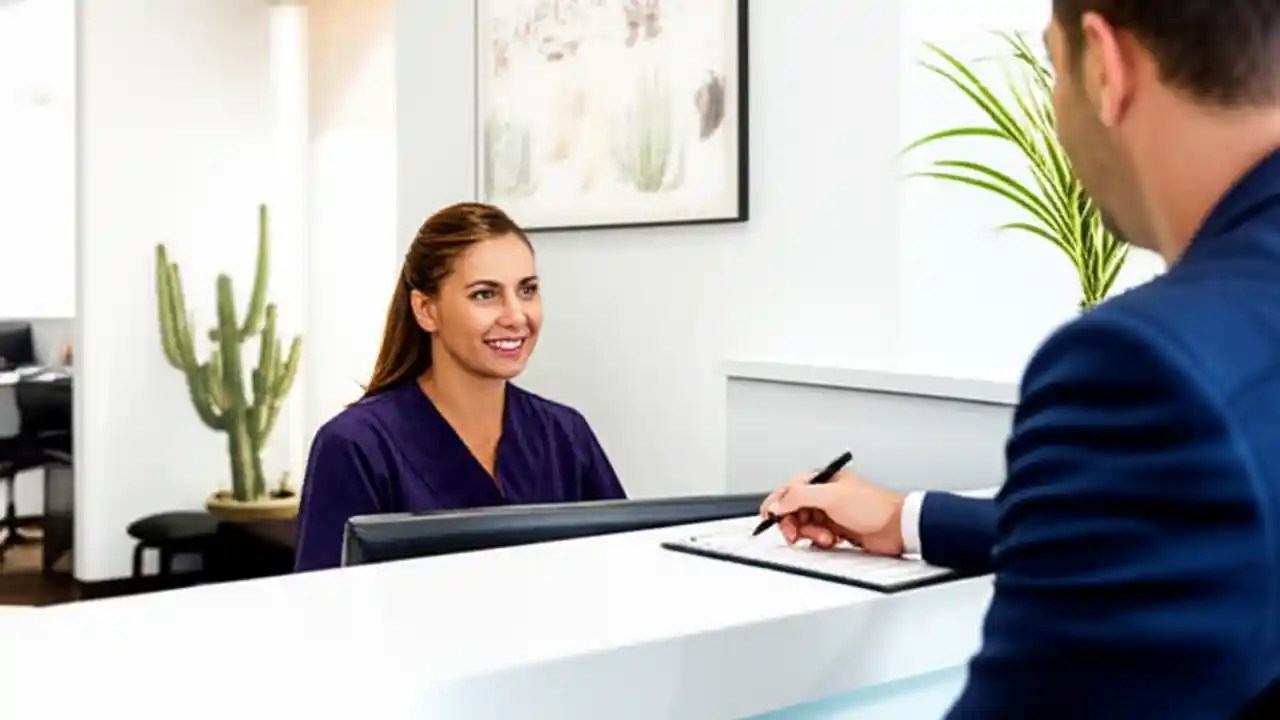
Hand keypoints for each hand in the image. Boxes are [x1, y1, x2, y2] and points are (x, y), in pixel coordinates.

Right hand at [759, 469, 906, 556]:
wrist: (896, 527)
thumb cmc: (873, 507)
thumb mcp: (831, 496)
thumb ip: (800, 496)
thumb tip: (778, 501)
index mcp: (822, 481)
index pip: (789, 490)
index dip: (777, 503)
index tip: (769, 516)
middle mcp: (824, 496)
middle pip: (793, 510)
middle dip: (793, 523)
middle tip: (795, 534)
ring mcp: (830, 513)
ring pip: (804, 525)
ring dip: (810, 533)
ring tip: (824, 537)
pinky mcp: (836, 530)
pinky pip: (816, 537)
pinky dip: (819, 541)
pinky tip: (830, 541)